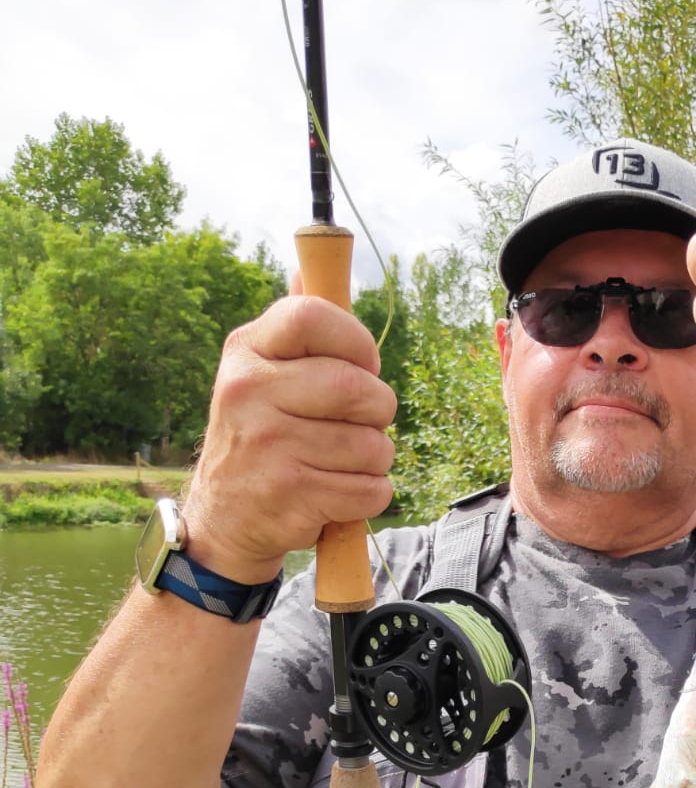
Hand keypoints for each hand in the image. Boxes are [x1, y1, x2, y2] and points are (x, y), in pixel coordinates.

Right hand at [183, 294, 397, 582]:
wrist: (225, 518)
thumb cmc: (261, 437)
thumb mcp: (261, 375)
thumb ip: (294, 330)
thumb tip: (310, 270)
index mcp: (246, 352)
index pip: (314, 316)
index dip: (356, 341)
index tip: (363, 365)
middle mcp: (249, 392)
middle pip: (358, 387)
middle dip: (378, 411)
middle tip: (361, 424)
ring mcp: (268, 445)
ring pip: (372, 445)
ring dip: (375, 459)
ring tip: (343, 463)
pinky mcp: (290, 494)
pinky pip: (370, 489)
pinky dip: (369, 495)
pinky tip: (339, 493)